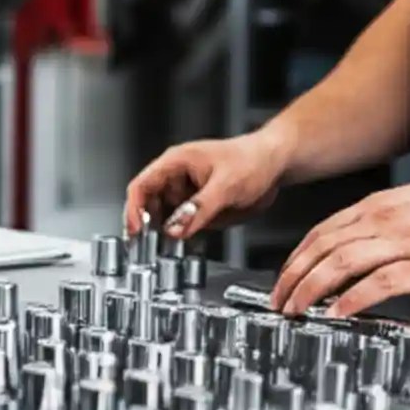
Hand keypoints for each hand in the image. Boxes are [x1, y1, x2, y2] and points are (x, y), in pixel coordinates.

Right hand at [124, 129, 290, 238]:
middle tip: (149, 246)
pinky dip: (179, 235)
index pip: (141, 186)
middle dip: (146, 225)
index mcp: (175, 163)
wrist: (275, 164)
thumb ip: (199, 209)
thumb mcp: (227, 186)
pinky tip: (182, 244)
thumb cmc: (253, 161)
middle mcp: (176, 178)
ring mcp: (185, 193)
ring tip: (166, 248)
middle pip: (147, 204)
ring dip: (163, 233)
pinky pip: (180, 224)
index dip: (134, 209)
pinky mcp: (195, 206)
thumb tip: (174, 229)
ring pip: (163, 217)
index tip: (135, 231)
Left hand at [270, 172, 409, 317]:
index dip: (294, 258)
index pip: (320, 232)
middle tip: (278, 301)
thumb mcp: (408, 204)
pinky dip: (352, 299)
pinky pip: (380, 283)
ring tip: (296, 309)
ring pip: (342, 263)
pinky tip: (337, 312)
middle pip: (323, 248)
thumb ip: (374, 224)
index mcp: (377, 206)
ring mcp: (406, 243)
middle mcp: (385, 220)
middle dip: (293, 277)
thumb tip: (342, 248)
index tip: (282, 279)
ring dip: (312, 288)